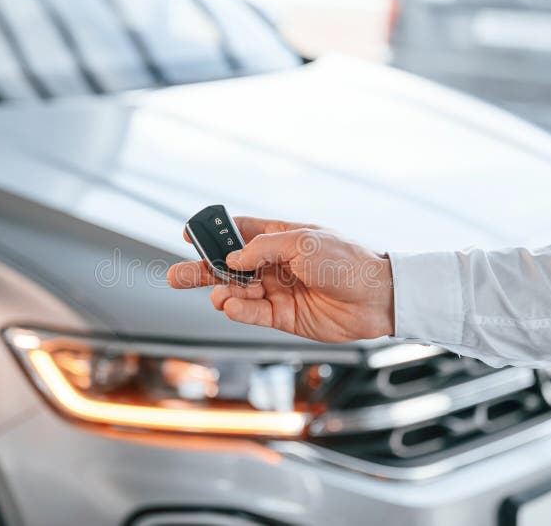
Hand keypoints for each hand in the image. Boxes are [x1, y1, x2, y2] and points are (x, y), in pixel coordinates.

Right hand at [167, 217, 394, 342]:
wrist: (376, 297)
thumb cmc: (346, 260)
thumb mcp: (302, 242)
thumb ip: (262, 248)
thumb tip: (232, 260)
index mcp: (279, 238)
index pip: (239, 234)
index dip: (214, 235)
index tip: (188, 234)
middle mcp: (274, 265)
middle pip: (229, 268)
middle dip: (202, 270)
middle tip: (174, 276)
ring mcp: (277, 291)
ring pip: (236, 293)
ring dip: (222, 294)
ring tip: (220, 296)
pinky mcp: (283, 317)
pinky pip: (252, 314)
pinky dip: (238, 312)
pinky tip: (230, 307)